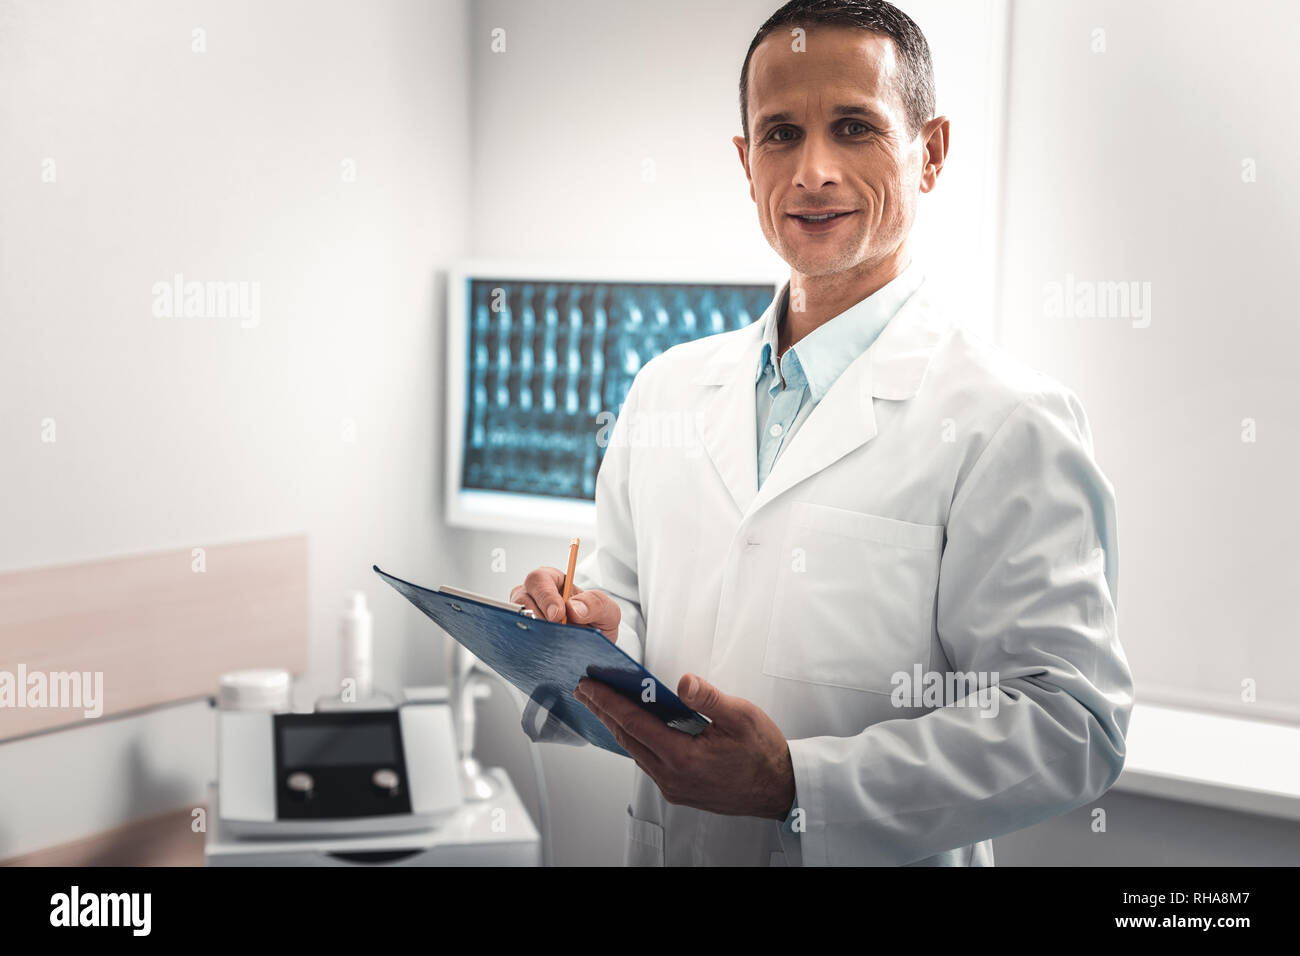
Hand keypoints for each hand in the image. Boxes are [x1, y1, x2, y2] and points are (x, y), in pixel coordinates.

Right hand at [510, 566, 620, 642]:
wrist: (592, 650)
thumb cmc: (596, 624)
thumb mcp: (608, 613)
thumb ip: (597, 604)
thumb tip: (573, 607)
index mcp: (554, 581)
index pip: (540, 579)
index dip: (546, 596)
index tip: (558, 614)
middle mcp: (534, 595)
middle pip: (521, 597)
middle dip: (536, 616)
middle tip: (553, 632)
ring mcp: (524, 615)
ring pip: (515, 618)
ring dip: (532, 632)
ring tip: (550, 644)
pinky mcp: (521, 635)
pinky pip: (515, 637)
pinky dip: (527, 644)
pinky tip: (542, 653)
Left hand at [575, 672, 795, 819]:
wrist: (779, 789)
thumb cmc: (763, 754)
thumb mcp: (741, 717)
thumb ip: (709, 698)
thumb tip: (684, 681)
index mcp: (683, 757)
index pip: (634, 723)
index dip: (608, 701)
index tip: (589, 685)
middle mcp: (672, 776)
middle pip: (626, 739)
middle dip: (603, 712)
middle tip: (585, 690)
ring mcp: (674, 787)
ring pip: (635, 752)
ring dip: (617, 727)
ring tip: (602, 705)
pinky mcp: (679, 790)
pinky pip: (647, 762)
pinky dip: (635, 741)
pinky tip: (632, 729)